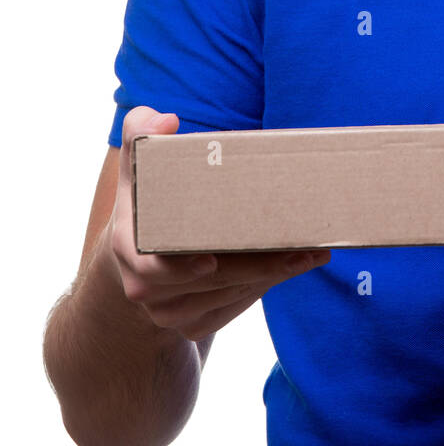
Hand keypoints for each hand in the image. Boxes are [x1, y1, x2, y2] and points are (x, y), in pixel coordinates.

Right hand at [107, 106, 331, 341]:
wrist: (141, 252)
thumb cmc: (148, 199)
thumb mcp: (139, 165)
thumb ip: (142, 133)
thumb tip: (166, 119)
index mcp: (129, 251)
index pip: (154, 268)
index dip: (182, 267)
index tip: (211, 259)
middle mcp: (145, 290)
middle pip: (210, 282)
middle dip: (258, 265)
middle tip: (302, 247)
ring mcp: (168, 313)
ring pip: (229, 296)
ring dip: (271, 277)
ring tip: (311, 253)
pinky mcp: (193, 325)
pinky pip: (234, 309)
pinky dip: (264, 288)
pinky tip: (292, 267)